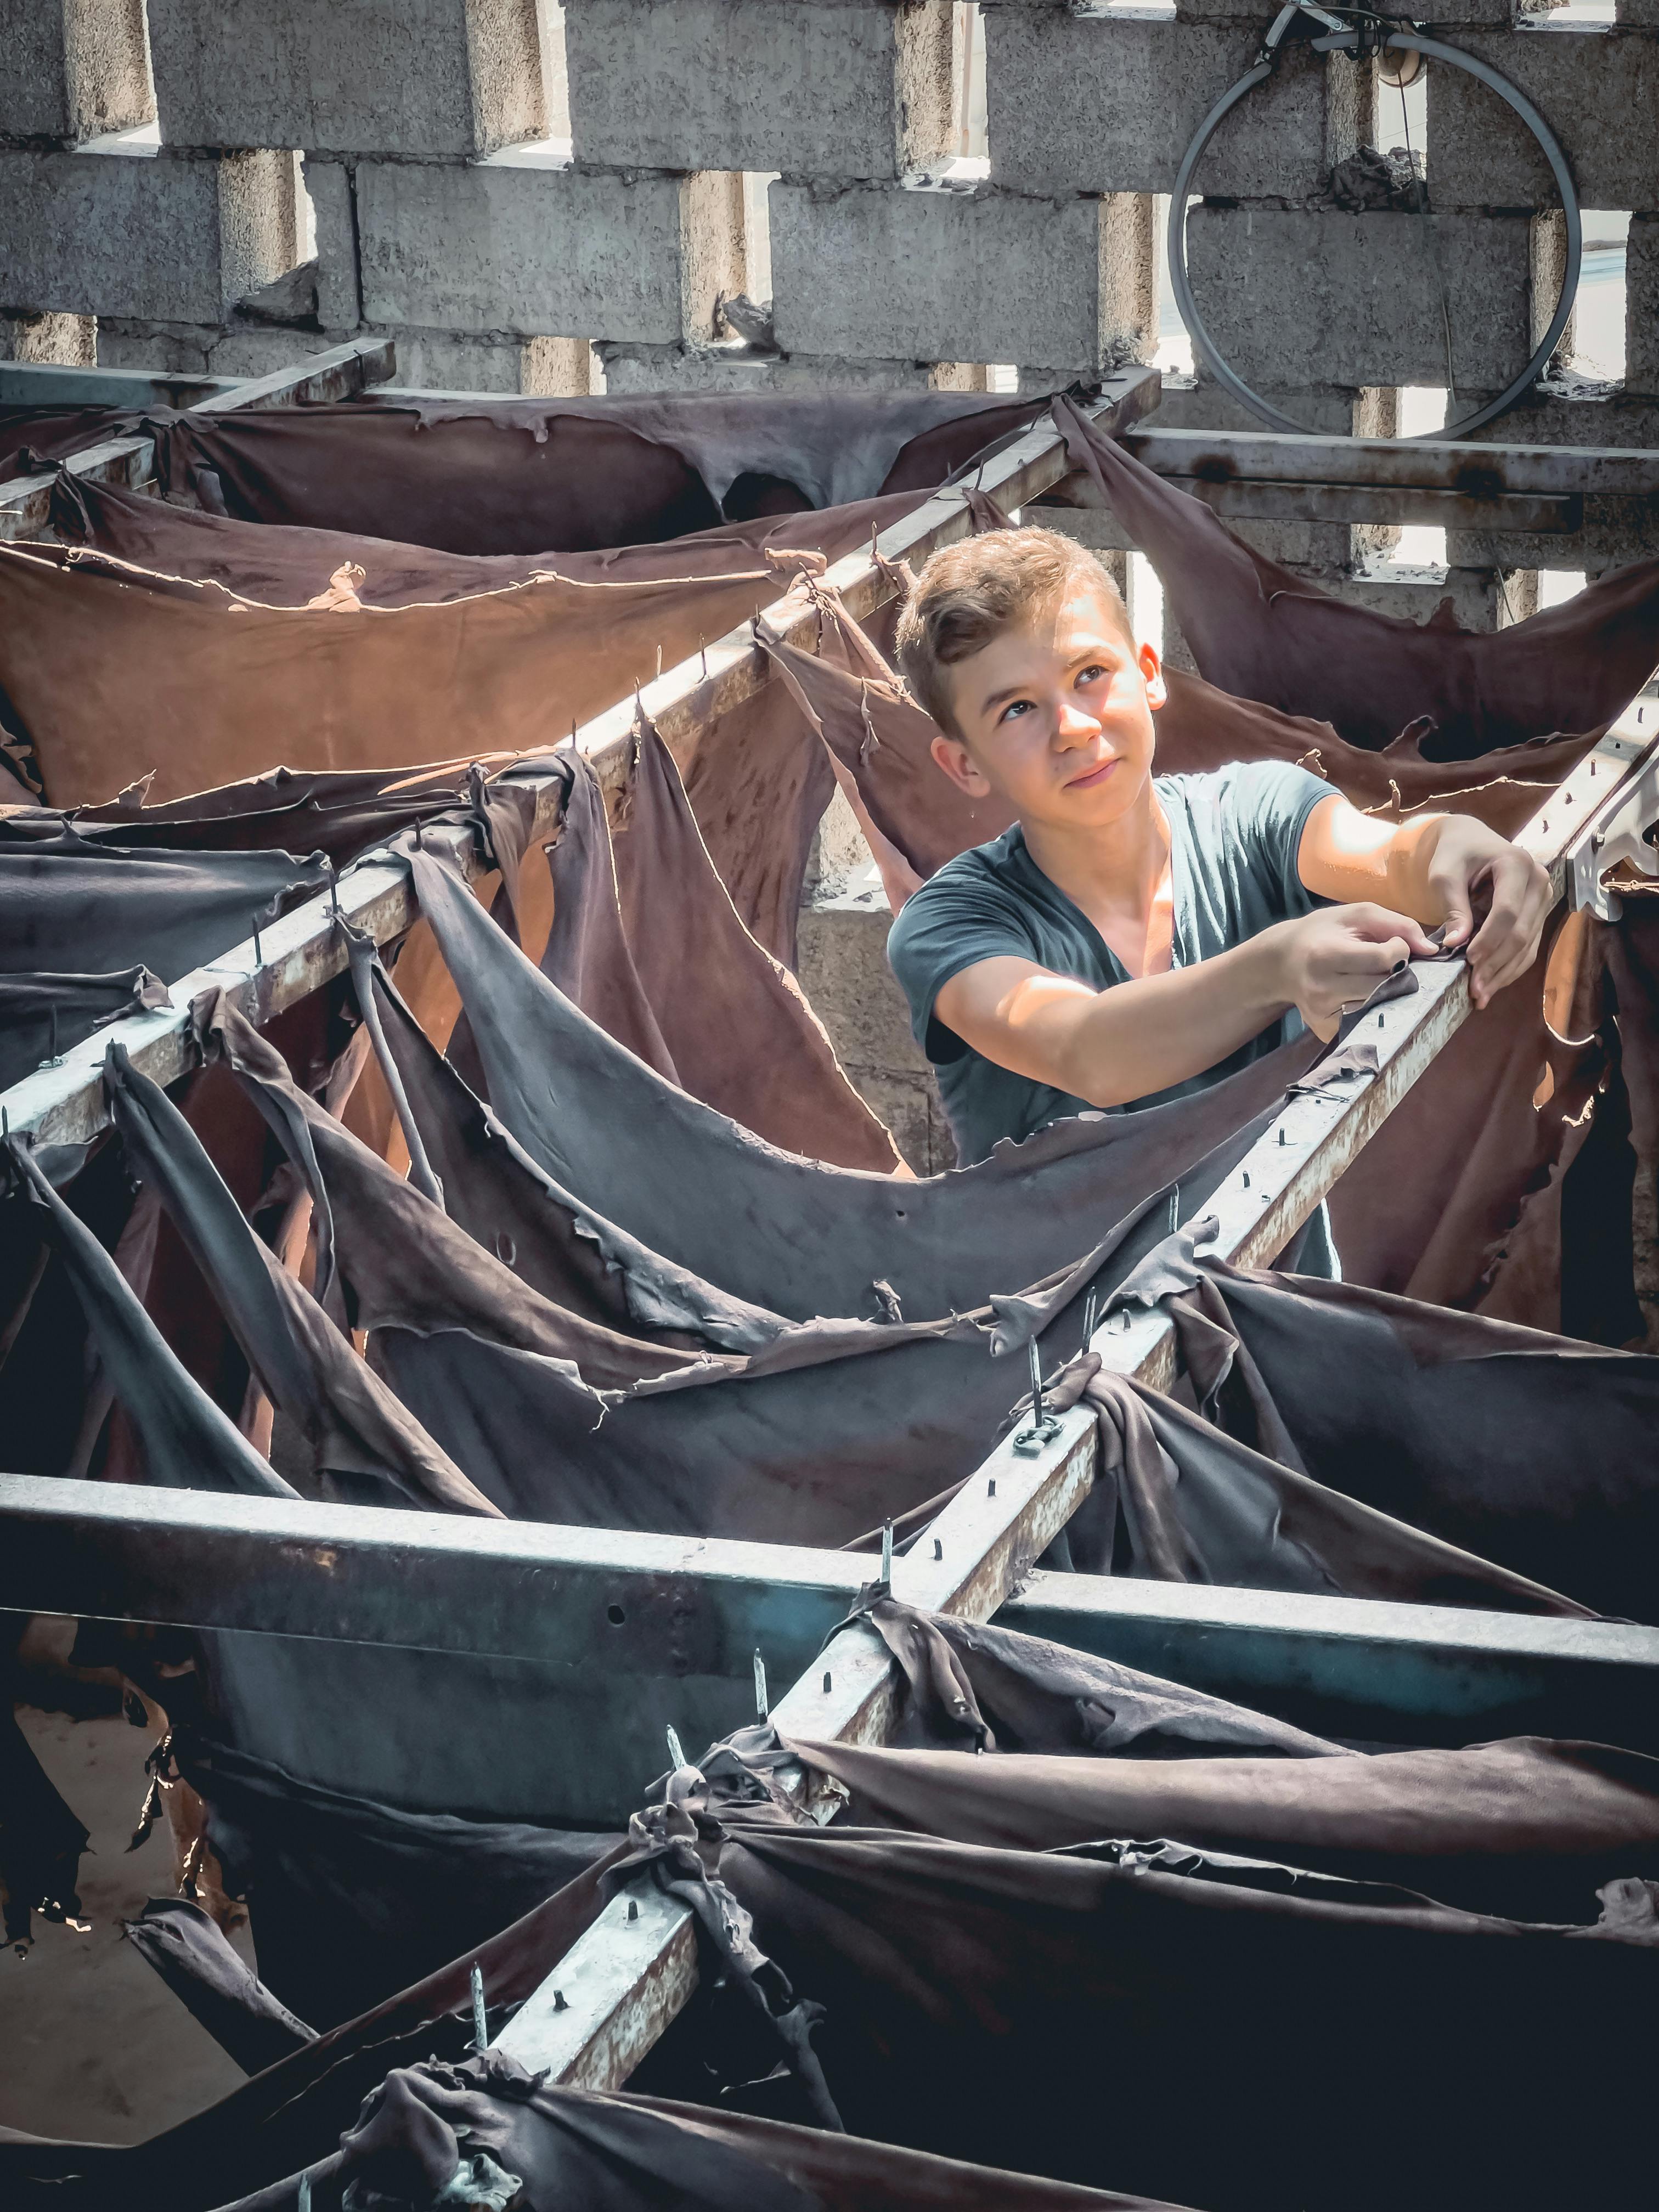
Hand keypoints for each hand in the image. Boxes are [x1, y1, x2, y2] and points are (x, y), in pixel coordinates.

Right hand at [1271, 904, 1438, 1040]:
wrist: (1282, 962)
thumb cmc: (1323, 932)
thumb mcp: (1356, 914)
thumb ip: (1398, 924)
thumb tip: (1432, 950)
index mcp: (1325, 955)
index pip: (1384, 959)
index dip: (1398, 948)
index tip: (1391, 943)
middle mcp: (1321, 989)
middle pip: (1385, 985)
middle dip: (1396, 972)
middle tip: (1384, 961)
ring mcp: (1323, 1014)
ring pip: (1379, 1006)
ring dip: (1387, 991)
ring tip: (1374, 976)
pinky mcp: (1326, 1030)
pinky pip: (1367, 1021)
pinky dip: (1374, 1007)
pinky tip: (1362, 993)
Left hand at [1426, 823, 1550, 1008]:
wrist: (1469, 840)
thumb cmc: (1454, 854)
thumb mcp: (1444, 874)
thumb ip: (1452, 906)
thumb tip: (1456, 943)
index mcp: (1516, 864)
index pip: (1508, 911)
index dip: (1489, 939)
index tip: (1468, 959)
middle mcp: (1538, 880)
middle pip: (1521, 932)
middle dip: (1496, 963)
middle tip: (1474, 988)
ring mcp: (1543, 898)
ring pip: (1529, 944)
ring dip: (1504, 972)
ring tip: (1481, 994)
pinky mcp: (1539, 912)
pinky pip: (1530, 946)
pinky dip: (1511, 967)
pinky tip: (1492, 984)